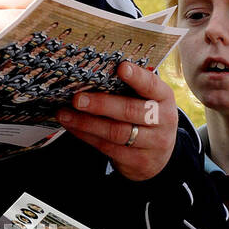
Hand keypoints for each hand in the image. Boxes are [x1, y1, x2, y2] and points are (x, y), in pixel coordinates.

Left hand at [56, 61, 177, 180]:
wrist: (159, 157)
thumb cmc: (146, 118)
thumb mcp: (148, 101)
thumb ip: (130, 89)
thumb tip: (94, 74)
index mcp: (164, 98)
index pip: (152, 85)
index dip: (137, 77)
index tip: (121, 68)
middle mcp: (162, 120)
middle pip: (130, 111)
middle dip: (101, 104)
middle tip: (78, 99)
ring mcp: (152, 143)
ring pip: (116, 132)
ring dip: (86, 123)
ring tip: (65, 114)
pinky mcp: (137, 161)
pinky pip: (107, 147)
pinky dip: (86, 135)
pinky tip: (72, 127)